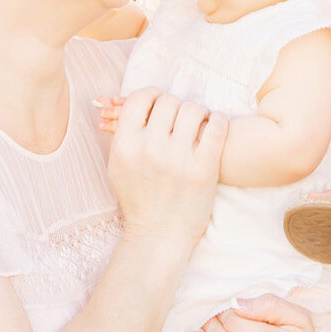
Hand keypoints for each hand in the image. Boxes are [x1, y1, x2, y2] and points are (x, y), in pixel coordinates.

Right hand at [107, 87, 225, 252]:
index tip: (160, 103)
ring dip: (198, 113)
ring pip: (193, 109)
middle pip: (169, 101)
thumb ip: (120, 134)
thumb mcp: (118, 167)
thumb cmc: (139, 200)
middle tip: (180, 118)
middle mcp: (150, 149)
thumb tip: (113, 102)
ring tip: (198, 123)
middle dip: (176, 106)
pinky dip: (217, 120)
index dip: (152, 95)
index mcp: (125, 146)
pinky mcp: (204, 168)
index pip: (140, 97)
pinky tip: (214, 126)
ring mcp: (178, 159)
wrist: (158, 236)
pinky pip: (217, 125)